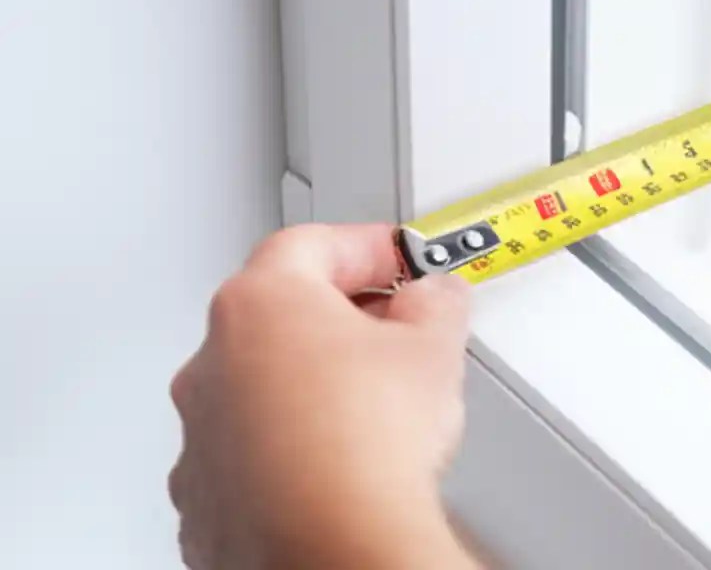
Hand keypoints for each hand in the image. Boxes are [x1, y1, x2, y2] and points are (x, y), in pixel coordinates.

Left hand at [168, 224, 478, 569]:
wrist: (337, 545)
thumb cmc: (368, 448)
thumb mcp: (434, 348)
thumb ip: (435, 302)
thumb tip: (435, 297)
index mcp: (260, 304)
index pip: (315, 244)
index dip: (369, 246)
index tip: (402, 259)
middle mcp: (212, 361)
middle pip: (280, 313)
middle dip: (341, 318)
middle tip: (397, 333)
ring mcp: (201, 430)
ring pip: (259, 386)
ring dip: (309, 386)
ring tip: (372, 410)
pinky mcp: (204, 493)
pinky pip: (248, 452)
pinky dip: (287, 449)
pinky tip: (337, 463)